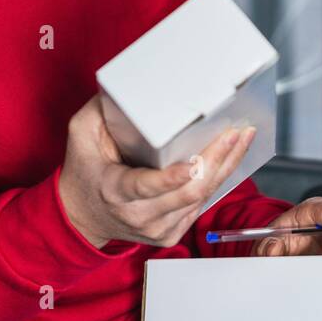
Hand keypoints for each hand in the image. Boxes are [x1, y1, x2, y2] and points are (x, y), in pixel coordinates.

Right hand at [58, 93, 258, 248]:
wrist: (81, 218)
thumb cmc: (84, 174)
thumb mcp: (80, 136)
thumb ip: (99, 110)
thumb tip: (126, 86)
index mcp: (115, 191)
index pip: (146, 187)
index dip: (172, 178)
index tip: (193, 163)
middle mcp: (139, 215)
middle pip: (187, 192)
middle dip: (217, 161)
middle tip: (235, 133)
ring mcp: (158, 228)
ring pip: (200, 199)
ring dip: (225, 167)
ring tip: (242, 139)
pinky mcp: (171, 234)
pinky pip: (200, 205)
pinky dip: (217, 181)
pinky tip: (230, 158)